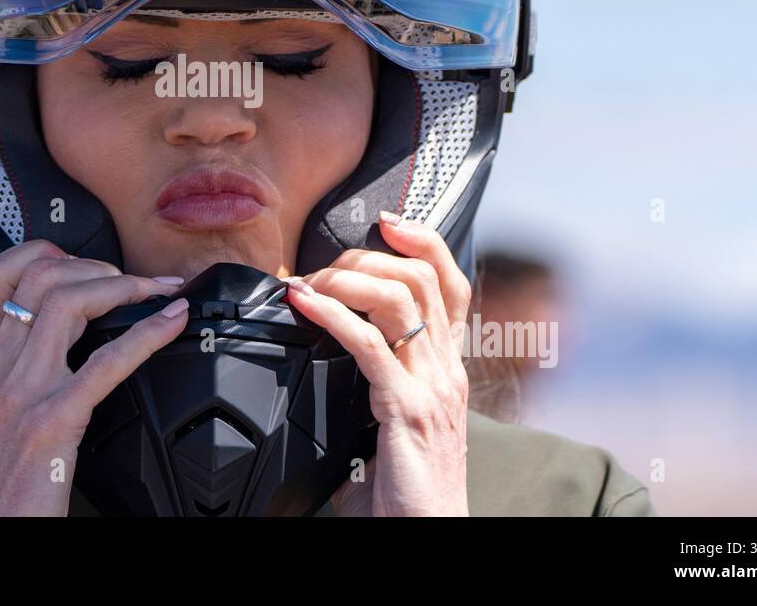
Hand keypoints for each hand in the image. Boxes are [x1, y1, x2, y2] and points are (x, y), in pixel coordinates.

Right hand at [0, 239, 189, 515]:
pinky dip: (148, 333)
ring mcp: (22, 392)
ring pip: (69, 303)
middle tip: (130, 280)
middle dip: (95, 265)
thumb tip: (50, 332)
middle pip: (40, 277)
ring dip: (123, 286)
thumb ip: (12, 367)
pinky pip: (106, 360)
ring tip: (154, 292)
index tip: (79, 260)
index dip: (39, 251)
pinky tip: (171, 323)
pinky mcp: (51, 422)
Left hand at [285, 211, 470, 515]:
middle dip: (368, 257)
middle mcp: (445, 369)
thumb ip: (374, 385)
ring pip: (399, 299)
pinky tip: (304, 303)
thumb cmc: (405, 487)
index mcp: (446, 368)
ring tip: (308, 282)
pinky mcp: (405, 409)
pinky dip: (331, 314)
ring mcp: (429, 387)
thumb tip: (327, 361)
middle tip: (324, 265)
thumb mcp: (394, 422)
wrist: (426, 534)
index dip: (424, 243)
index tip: (389, 222)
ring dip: (346, 278)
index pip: (451, 285)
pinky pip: (368, 344)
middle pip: (421, 278)